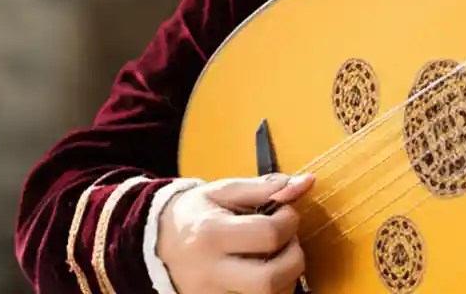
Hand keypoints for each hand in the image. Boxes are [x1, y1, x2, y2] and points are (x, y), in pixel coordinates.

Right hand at [158, 172, 314, 293]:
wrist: (159, 242)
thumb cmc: (198, 213)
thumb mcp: (226, 191)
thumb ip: (266, 187)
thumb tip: (306, 182)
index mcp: (210, 234)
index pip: (267, 235)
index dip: (289, 221)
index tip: (285, 213)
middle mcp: (209, 272)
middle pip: (269, 280)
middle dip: (294, 259)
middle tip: (288, 242)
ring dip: (287, 278)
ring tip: (278, 257)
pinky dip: (273, 291)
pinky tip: (268, 274)